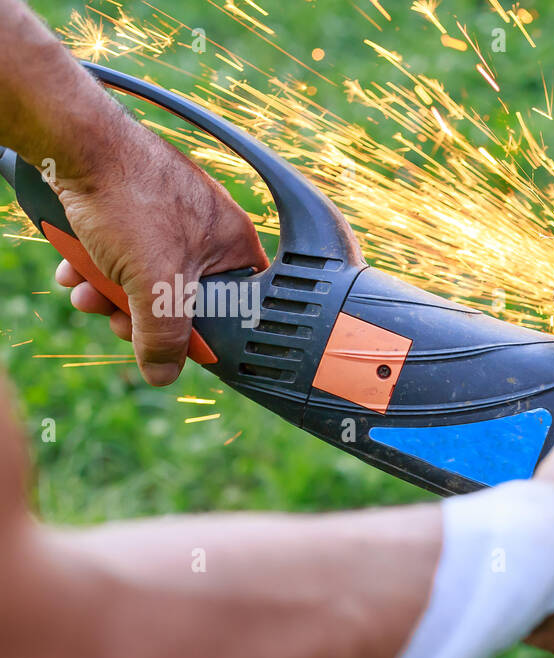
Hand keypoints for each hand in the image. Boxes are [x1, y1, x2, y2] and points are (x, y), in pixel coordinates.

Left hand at [51, 114, 266, 384]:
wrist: (74, 143)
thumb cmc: (129, 201)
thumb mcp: (154, 285)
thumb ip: (166, 337)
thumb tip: (164, 375)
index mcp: (235, 244)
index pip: (236, 307)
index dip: (203, 333)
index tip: (173, 345)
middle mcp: (208, 230)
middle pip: (182, 298)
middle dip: (140, 315)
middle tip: (117, 319)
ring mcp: (171, 217)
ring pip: (145, 279)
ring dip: (110, 295)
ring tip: (84, 292)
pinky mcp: (134, 208)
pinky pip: (123, 254)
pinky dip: (97, 268)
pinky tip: (73, 270)